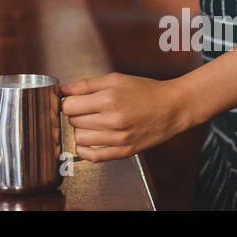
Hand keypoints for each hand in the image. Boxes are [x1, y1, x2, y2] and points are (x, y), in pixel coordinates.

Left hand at [60, 73, 190, 161]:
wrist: (172, 107)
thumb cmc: (146, 91)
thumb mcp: (115, 79)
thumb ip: (86, 84)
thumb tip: (64, 90)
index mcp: (108, 99)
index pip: (69, 106)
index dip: (69, 102)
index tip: (75, 101)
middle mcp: (112, 120)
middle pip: (73, 122)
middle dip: (76, 115)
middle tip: (87, 110)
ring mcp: (119, 138)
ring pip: (79, 139)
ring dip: (81, 131)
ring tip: (92, 123)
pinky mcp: (125, 151)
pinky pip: (94, 157)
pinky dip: (85, 150)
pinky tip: (89, 141)